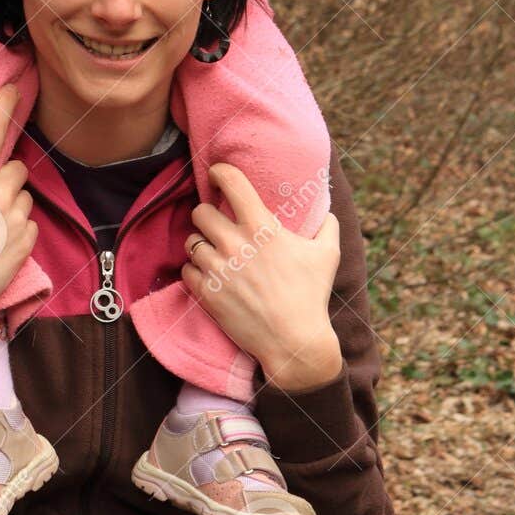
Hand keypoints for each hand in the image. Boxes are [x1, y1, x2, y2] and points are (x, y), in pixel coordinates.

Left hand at [181, 163, 343, 391]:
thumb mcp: (327, 255)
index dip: (220, 172)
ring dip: (201, 244)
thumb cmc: (312, 296)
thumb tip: (326, 213)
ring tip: (214, 253)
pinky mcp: (207, 293)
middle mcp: (235, 243)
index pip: (230, 182)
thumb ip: (326, 226)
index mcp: (262, 227)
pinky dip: (196, 271)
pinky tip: (210, 275)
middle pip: (200, 211)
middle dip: (208, 215)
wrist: (293, 342)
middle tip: (219, 224)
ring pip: (191, 241)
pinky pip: (187, 270)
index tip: (218, 174)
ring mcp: (218, 269)